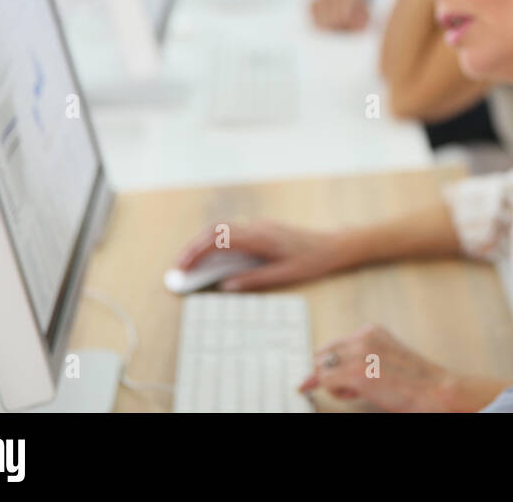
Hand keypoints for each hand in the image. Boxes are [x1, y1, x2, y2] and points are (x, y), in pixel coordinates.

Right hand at [172, 220, 350, 290]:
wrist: (334, 246)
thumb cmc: (313, 261)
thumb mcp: (285, 276)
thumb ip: (254, 280)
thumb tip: (226, 286)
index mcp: (260, 238)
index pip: (219, 241)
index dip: (196, 253)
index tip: (181, 269)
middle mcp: (257, 227)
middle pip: (214, 231)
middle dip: (192, 248)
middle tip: (178, 269)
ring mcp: (259, 226)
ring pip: (222, 229)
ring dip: (203, 244)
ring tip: (190, 265)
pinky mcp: (262, 229)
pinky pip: (233, 231)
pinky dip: (216, 242)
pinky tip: (212, 259)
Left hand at [299, 324, 460, 411]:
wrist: (434, 390)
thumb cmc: (414, 382)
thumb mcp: (385, 359)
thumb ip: (361, 358)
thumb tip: (330, 371)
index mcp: (372, 331)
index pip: (334, 344)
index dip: (326, 362)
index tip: (314, 376)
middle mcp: (362, 337)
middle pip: (323, 354)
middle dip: (325, 372)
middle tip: (338, 387)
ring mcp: (358, 353)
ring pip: (322, 368)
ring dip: (333, 383)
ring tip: (358, 390)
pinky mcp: (355, 373)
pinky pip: (326, 381)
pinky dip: (337, 392)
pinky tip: (358, 394)